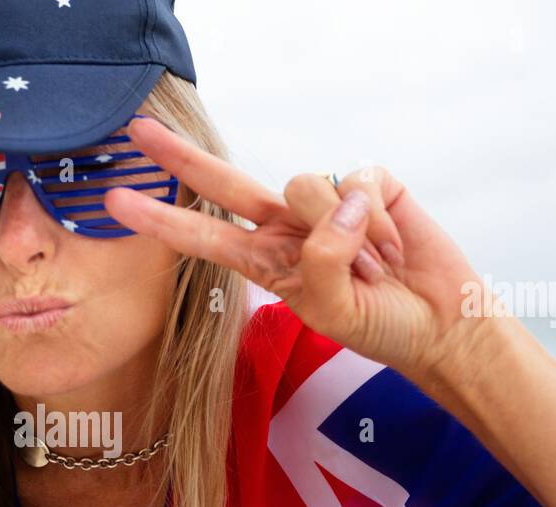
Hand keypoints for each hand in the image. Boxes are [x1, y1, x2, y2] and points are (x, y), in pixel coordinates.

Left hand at [103, 116, 489, 378]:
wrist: (440, 322)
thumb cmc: (380, 324)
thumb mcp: (333, 309)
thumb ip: (320, 260)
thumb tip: (334, 203)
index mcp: (267, 263)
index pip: (204, 237)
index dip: (162, 219)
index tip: (115, 201)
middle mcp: (288, 228)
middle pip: (225, 184)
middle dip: (181, 157)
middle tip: (137, 131)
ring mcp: (327, 204)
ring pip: (305, 186)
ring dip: (345, 233)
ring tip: (374, 268)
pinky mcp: (369, 186)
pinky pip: (358, 182)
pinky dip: (378, 219)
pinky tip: (393, 247)